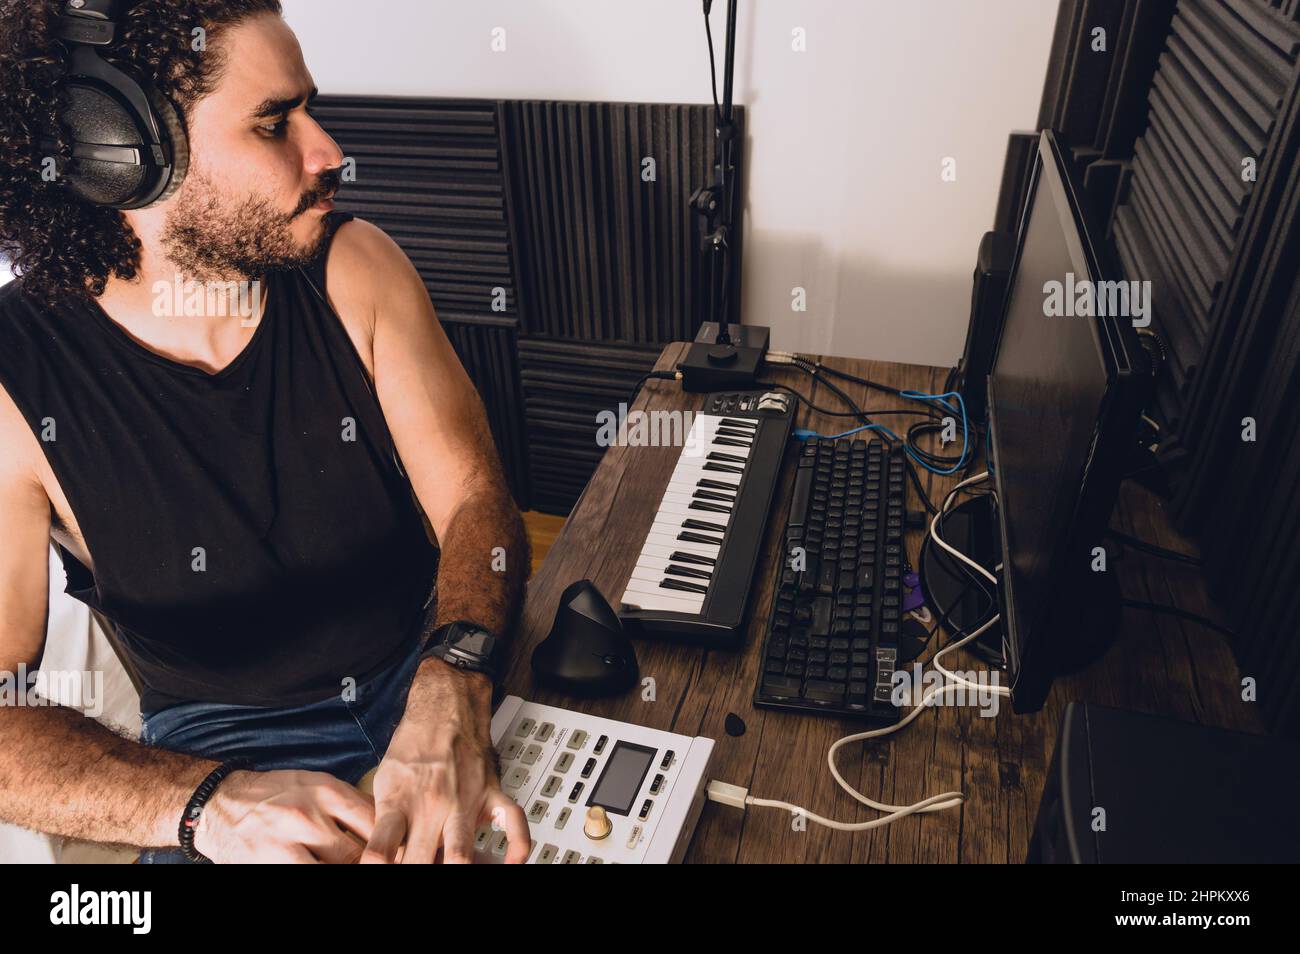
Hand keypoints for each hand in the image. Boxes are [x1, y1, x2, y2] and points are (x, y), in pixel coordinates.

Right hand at [194, 769, 375, 862]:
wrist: (220, 804)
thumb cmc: (276, 794)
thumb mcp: (314, 784)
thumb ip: (347, 803)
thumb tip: (386, 825)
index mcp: (324, 791)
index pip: (373, 819)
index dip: (389, 840)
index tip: (396, 848)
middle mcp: (307, 816)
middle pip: (356, 853)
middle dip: (370, 863)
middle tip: (380, 864)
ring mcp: (286, 844)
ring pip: (334, 869)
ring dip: (346, 869)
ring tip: (355, 867)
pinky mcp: (270, 864)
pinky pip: (308, 875)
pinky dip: (319, 873)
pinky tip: (322, 867)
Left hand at [360, 661, 528, 863]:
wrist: (445, 706)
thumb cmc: (415, 742)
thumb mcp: (385, 779)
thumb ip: (386, 818)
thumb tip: (387, 853)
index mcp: (400, 802)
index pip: (382, 850)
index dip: (379, 868)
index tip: (380, 872)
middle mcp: (432, 806)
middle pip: (419, 860)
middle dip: (416, 869)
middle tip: (417, 866)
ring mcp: (464, 801)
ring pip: (460, 853)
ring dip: (455, 868)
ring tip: (452, 871)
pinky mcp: (491, 793)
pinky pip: (513, 824)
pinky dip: (517, 848)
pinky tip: (514, 863)